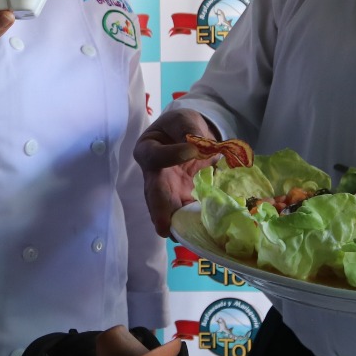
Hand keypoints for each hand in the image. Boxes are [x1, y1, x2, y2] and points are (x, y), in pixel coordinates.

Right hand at [132, 108, 217, 236]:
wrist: (187, 136)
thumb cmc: (179, 126)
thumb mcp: (183, 119)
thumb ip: (189, 128)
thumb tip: (200, 147)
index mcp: (147, 151)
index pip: (154, 157)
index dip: (172, 155)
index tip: (193, 150)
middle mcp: (153, 177)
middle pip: (153, 197)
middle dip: (160, 213)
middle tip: (166, 228)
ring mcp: (167, 192)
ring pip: (168, 213)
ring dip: (179, 225)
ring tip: (190, 236)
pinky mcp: (182, 201)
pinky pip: (187, 215)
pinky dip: (196, 223)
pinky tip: (208, 231)